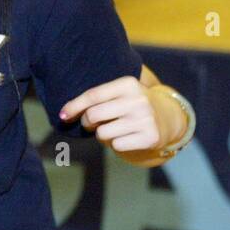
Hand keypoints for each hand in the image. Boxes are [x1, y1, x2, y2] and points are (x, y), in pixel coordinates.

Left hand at [58, 75, 174, 153]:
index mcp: (128, 84)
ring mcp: (146, 119)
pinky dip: (116, 144)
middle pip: (93, 115)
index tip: (62, 116)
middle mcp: (139, 100)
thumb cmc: (130, 105)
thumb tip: (63, 115)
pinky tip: (127, 137)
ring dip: (102, 135)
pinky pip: (116, 146)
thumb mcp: (118, 94)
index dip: (73, 106)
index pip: (92, 95)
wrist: (167, 119)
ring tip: (115, 129)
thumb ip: (94, 99)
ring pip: (102, 133)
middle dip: (87, 122)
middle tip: (93, 123)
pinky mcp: (150, 137)